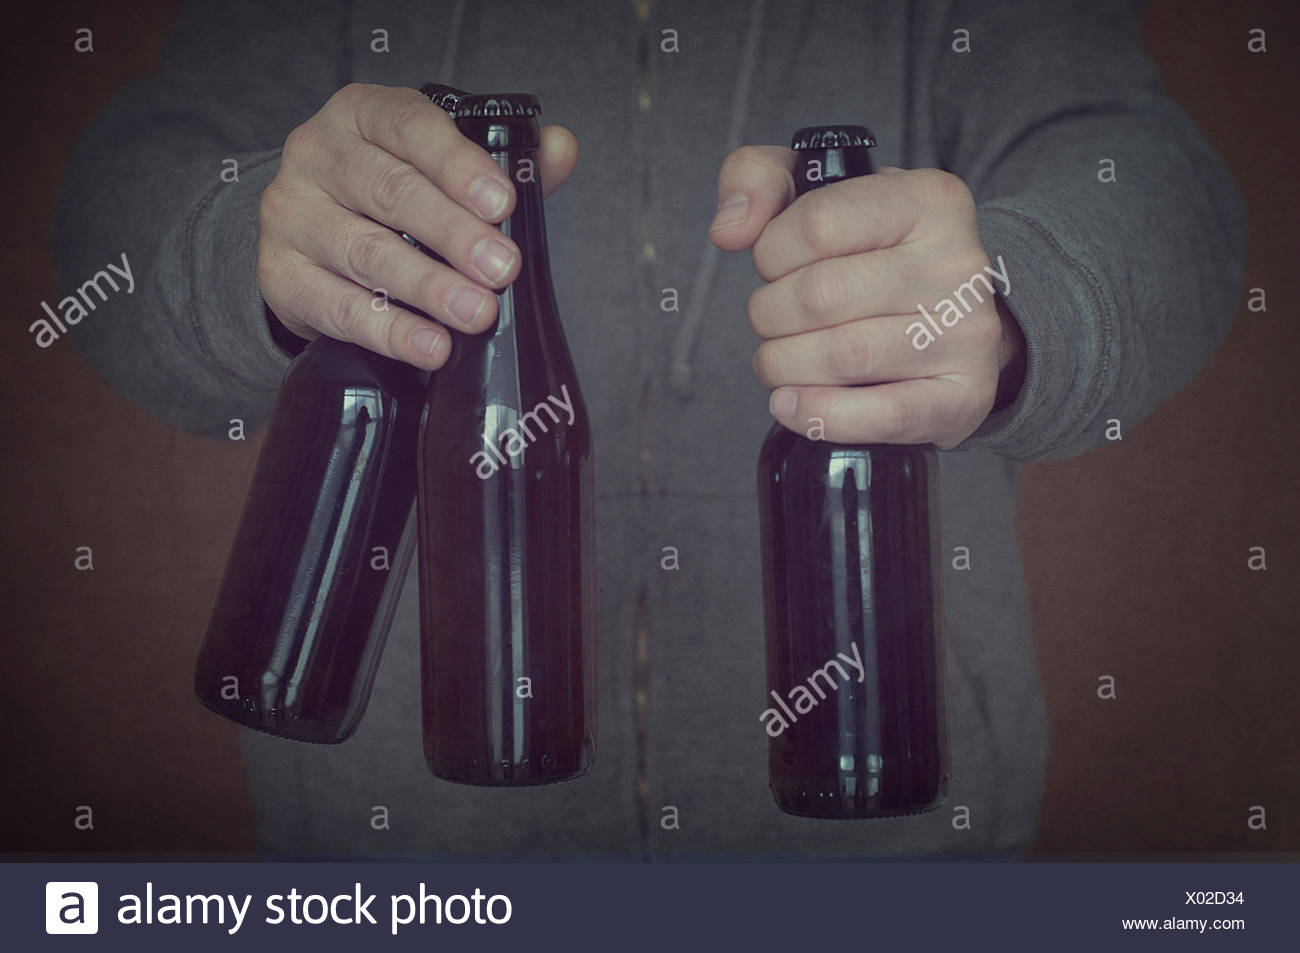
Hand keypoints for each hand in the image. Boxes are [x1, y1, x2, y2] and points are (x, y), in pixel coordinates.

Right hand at [258, 82, 578, 367]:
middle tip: (501, 269)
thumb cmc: (390, 194)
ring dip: (429, 287)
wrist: (312, 236)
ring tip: (477, 313)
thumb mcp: (442, 167)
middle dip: (453, 234)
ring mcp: (292, 215)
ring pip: (366, 252)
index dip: (459, 166)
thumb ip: (505, 162)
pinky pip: (338, 307)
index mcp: (363, 114)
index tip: (503, 204)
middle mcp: (317, 154)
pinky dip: (390, 331)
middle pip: (390, 192)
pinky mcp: (280, 274)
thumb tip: (562, 149)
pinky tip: (430, 346)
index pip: (411, 128)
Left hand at [710, 149, 1024, 447]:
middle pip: (820, 296)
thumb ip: (757, 178)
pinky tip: (792, 404)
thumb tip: (729, 229)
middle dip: (769, 315)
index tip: (776, 265)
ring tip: (781, 360)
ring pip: (842, 357)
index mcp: (927, 200)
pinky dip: (819, 414)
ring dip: (784, 365)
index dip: (770, 253)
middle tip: (773, 320)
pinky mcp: (963, 397)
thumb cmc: (869, 253)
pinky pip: (882, 415)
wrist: (945, 318)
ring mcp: (967, 334)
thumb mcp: (815, 193)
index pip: (816, 224)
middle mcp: (958, 263)